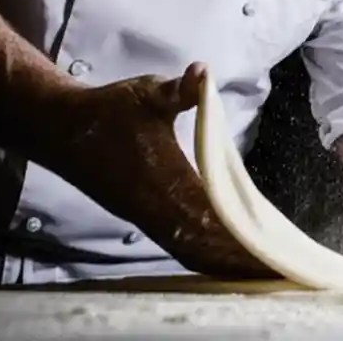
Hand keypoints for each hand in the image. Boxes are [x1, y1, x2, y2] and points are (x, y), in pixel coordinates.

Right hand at [37, 62, 275, 278]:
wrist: (61, 128)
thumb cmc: (109, 110)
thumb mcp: (147, 94)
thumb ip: (180, 91)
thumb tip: (201, 72)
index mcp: (167, 183)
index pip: (215, 220)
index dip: (243, 239)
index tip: (272, 252)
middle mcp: (158, 209)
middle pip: (209, 246)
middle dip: (243, 259)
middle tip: (281, 268)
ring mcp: (148, 218)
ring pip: (193, 251)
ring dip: (224, 261)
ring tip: (261, 270)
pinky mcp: (141, 219)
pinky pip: (179, 246)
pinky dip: (204, 255)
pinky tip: (223, 260)